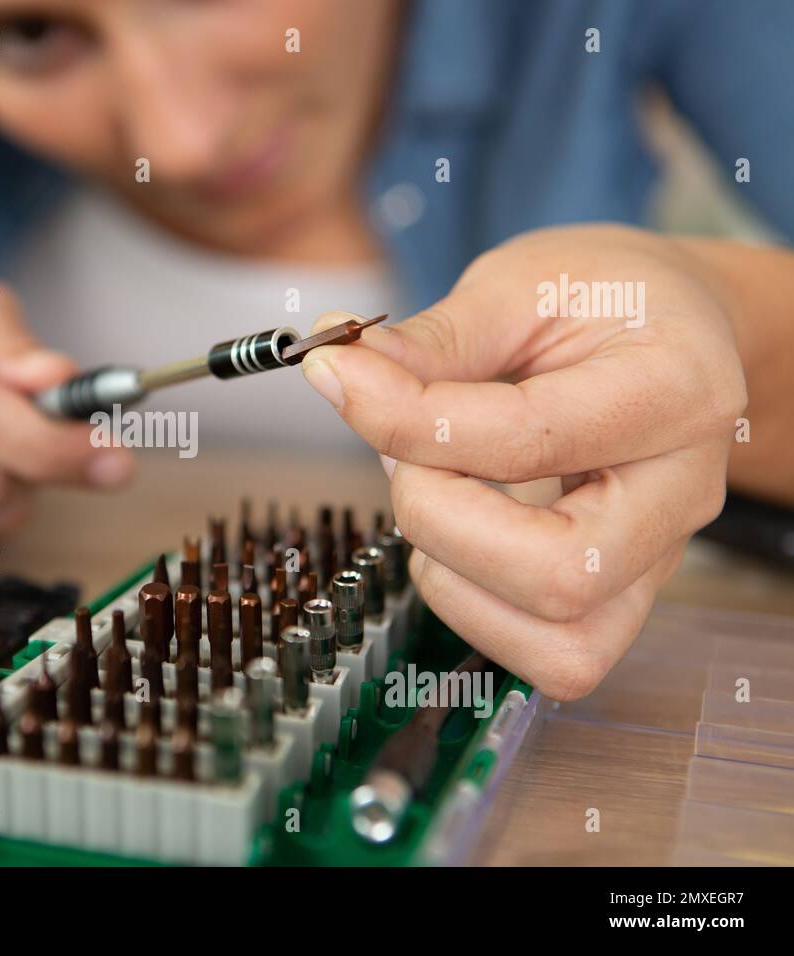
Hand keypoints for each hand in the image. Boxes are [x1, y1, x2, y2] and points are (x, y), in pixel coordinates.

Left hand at [302, 224, 746, 698]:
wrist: (670, 327)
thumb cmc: (601, 299)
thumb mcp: (519, 284)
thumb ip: (434, 341)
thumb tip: (341, 375)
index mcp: (674, 389)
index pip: (526, 439)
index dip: (408, 419)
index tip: (339, 376)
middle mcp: (682, 491)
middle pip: (560, 574)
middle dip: (438, 519)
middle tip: (401, 452)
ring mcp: (658, 558)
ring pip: (564, 644)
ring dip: (455, 577)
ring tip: (433, 490)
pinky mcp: (622, 596)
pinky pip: (555, 657)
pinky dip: (476, 609)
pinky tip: (457, 535)